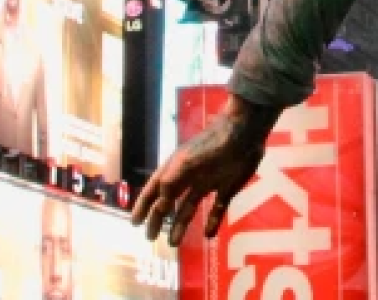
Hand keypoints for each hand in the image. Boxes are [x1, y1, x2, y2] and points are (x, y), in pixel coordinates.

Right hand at [132, 96, 279, 243]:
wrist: (243, 134)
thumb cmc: (211, 145)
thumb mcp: (185, 162)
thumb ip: (170, 183)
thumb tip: (161, 206)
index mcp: (175, 168)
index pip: (154, 189)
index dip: (143, 205)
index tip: (134, 222)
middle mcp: (189, 177)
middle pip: (169, 202)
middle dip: (158, 219)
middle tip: (150, 237)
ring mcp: (208, 183)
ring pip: (189, 208)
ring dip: (181, 225)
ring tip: (174, 243)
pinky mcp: (227, 188)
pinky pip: (217, 209)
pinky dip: (212, 222)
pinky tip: (208, 235)